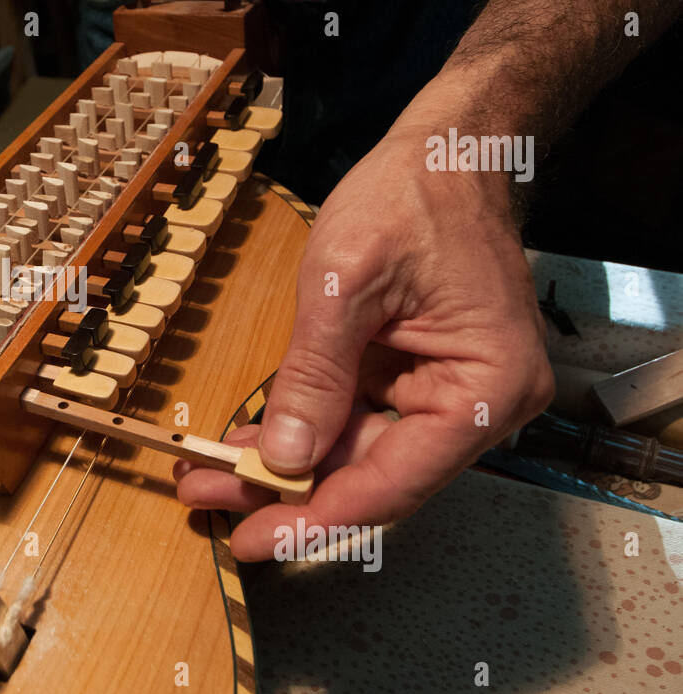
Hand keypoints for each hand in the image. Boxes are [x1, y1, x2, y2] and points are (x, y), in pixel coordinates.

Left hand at [175, 99, 552, 560]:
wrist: (448, 152)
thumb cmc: (413, 197)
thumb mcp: (346, 284)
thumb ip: (315, 375)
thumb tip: (284, 457)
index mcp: (484, 388)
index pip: (394, 481)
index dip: (319, 518)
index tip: (257, 541)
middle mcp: (475, 404)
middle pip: (371, 476)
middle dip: (285, 492)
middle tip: (210, 502)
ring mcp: (445, 392)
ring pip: (356, 454)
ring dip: (284, 466)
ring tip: (209, 475)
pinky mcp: (415, 377)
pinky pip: (355, 420)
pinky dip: (302, 430)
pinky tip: (246, 442)